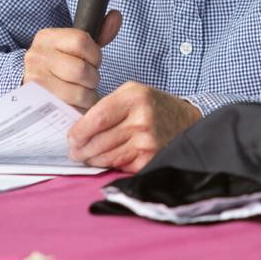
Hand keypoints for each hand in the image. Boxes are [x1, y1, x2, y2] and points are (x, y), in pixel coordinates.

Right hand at [22, 10, 119, 110]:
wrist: (33, 90)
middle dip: (92, 78)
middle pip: (81, 69)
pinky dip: (78, 108)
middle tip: (87, 81)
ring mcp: (35, 79)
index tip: (92, 62)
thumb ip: (100, 33)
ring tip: (81, 94)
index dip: (94, 55)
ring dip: (87, 96)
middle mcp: (37, 55)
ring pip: (79, 92)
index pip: (81, 40)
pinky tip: (74, 104)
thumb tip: (116, 16)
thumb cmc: (61, 67)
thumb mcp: (77, 48)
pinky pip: (71, 108)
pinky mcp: (39, 103)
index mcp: (47, 37)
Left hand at [67, 82, 201, 172]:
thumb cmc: (155, 106)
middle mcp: (141, 119)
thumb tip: (79, 129)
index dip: (79, 131)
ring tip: (87, 157)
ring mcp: (147, 142)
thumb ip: (107, 106)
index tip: (71, 138)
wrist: (188, 121)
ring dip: (92, 159)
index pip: (97, 118)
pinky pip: (120, 166)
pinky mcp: (150, 159)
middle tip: (75, 152)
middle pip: (98, 141)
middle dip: (81, 149)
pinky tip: (108, 160)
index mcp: (134, 97)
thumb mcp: (133, 93)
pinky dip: (110, 165)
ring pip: (106, 157)